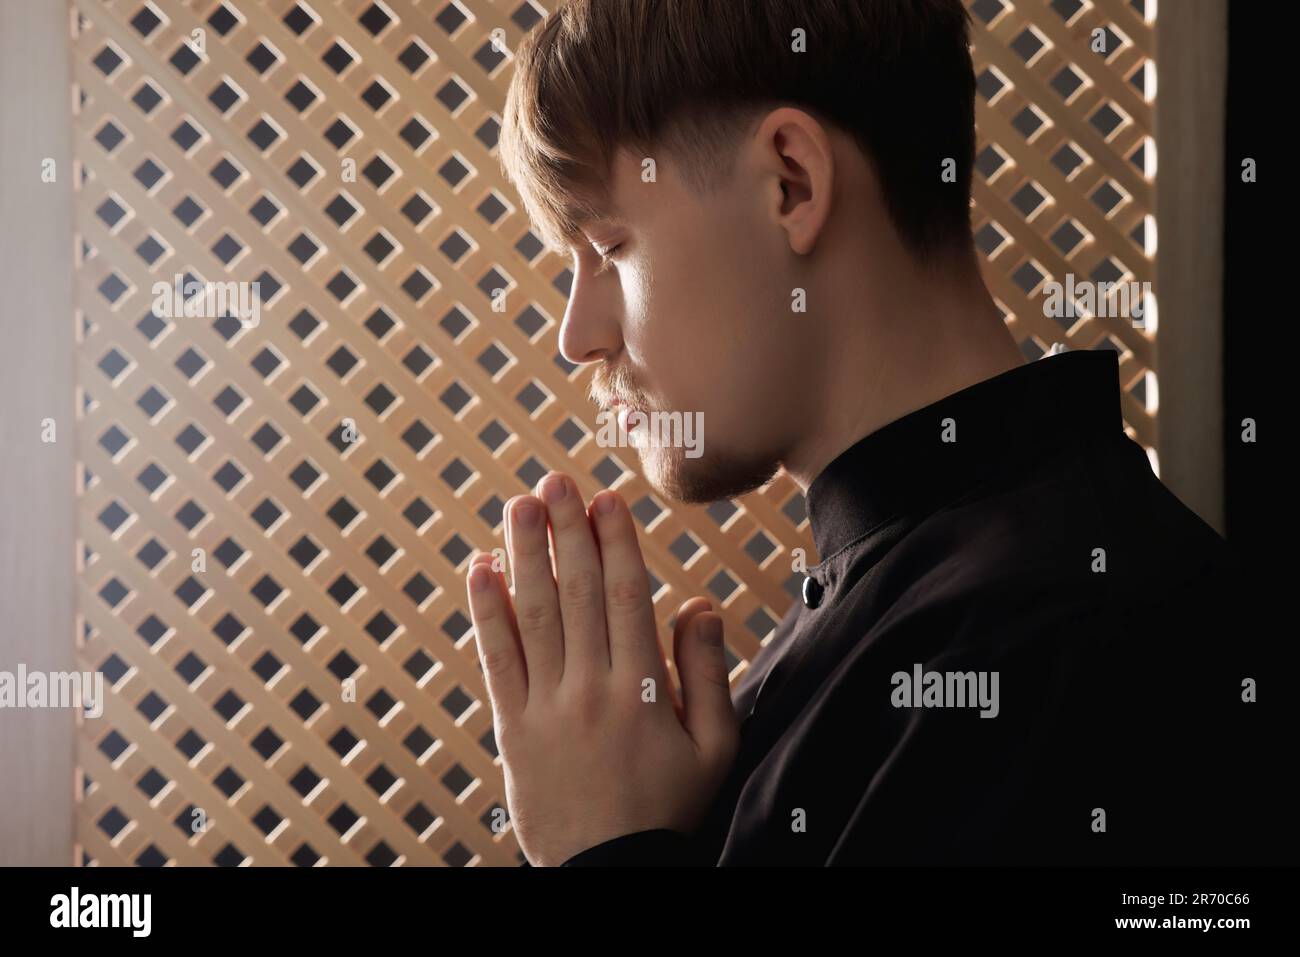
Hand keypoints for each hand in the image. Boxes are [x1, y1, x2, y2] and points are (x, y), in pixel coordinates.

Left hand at [465, 471, 739, 865]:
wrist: (612, 873)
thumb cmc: (669, 809)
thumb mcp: (714, 748)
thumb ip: (707, 673)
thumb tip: (698, 603)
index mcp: (641, 689)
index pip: (624, 596)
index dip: (613, 542)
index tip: (605, 499)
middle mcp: (589, 689)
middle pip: (574, 593)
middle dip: (565, 531)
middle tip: (556, 481)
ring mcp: (545, 707)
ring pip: (533, 616)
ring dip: (524, 555)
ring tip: (519, 506)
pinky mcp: (512, 729)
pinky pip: (496, 661)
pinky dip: (486, 613)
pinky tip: (480, 571)